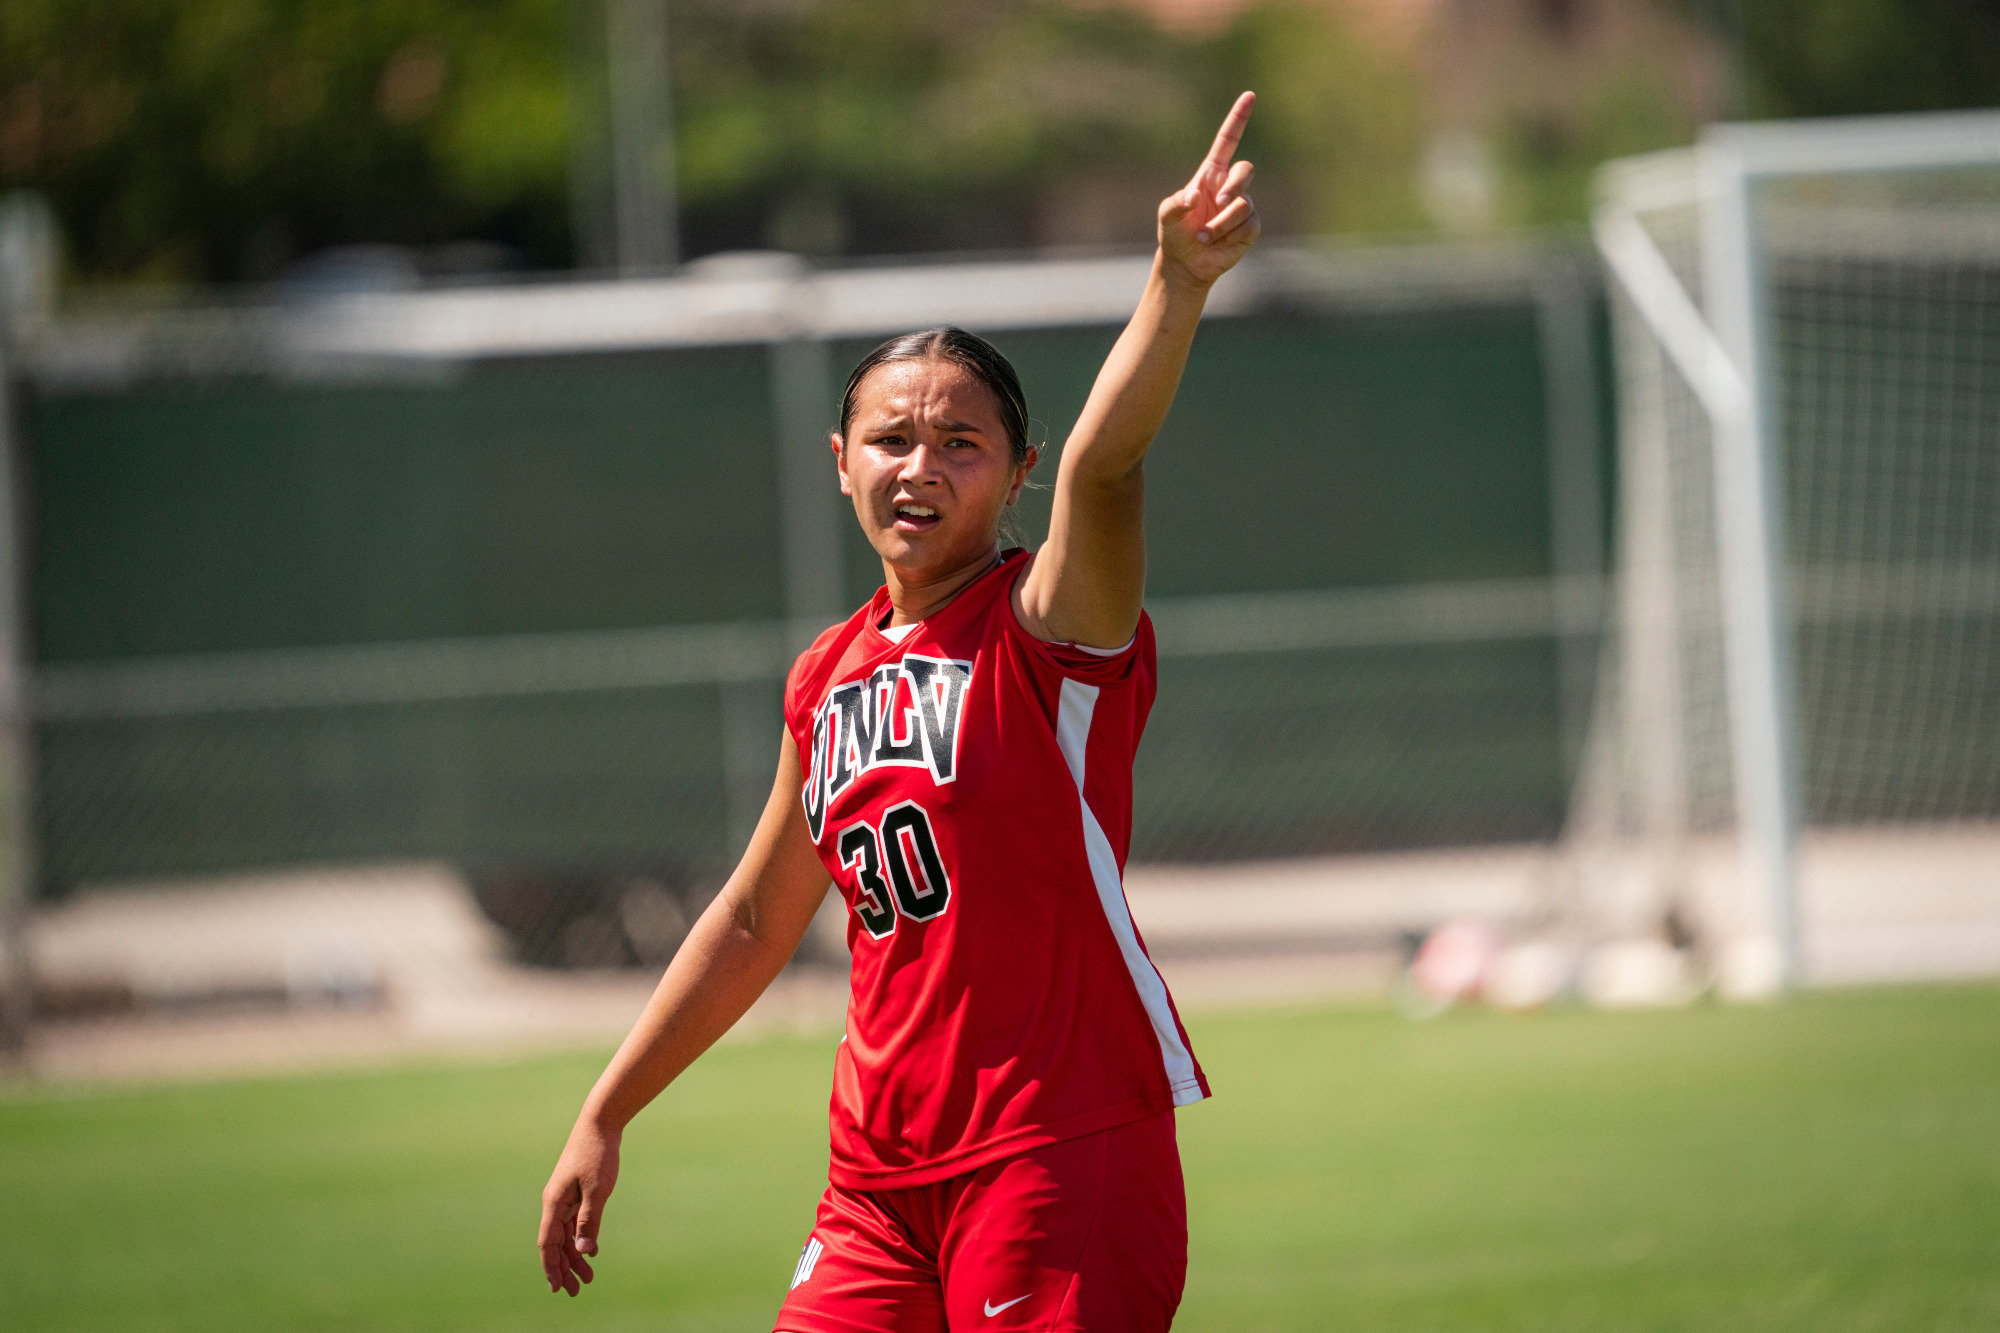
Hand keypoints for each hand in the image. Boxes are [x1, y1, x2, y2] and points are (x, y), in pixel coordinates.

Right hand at [538, 1119, 620, 1296]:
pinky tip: (591, 1251)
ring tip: (588, 1277)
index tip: (557, 1288)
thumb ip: (589, 1221)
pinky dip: (581, 1238)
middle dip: (564, 1268)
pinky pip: (574, 1222)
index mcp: (554, 1203)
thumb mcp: (597, 1190)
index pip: (547, 1243)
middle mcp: (555, 1202)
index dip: (551, 1267)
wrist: (601, 1123)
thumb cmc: (598, 1154)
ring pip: (566, 1234)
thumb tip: (583, 1251)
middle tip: (576, 1290)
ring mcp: (565, 1197)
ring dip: (575, 1256)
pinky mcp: (576, 1191)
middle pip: (556, 1243)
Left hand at [1159, 91, 1259, 288]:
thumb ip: (1176, 203)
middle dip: (1235, 185)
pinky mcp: (1249, 228)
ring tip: (1203, 236)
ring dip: (1220, 223)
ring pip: (1242, 206)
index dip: (1238, 119)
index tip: (1249, 96)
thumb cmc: (1175, 233)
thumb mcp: (1167, 215)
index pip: (1228, 141)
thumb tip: (1196, 199)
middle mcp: (1229, 187)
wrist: (1186, 263)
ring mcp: (1241, 206)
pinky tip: (1214, 243)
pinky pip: (1248, 225)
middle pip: (1246, 171)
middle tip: (1220, 202)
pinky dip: (1228, 235)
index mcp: (1211, 174)